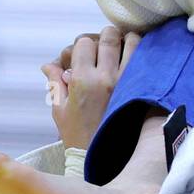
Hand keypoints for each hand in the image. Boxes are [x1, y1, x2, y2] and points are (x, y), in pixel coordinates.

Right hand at [42, 26, 141, 148]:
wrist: (102, 157)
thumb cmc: (77, 135)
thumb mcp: (60, 110)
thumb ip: (54, 83)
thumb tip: (48, 65)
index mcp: (82, 80)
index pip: (83, 42)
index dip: (81, 45)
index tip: (81, 55)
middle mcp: (105, 77)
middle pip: (109, 36)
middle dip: (105, 36)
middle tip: (104, 44)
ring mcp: (126, 83)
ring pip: (133, 42)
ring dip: (127, 40)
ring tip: (122, 47)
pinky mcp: (140, 90)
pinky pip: (146, 61)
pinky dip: (142, 54)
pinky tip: (135, 59)